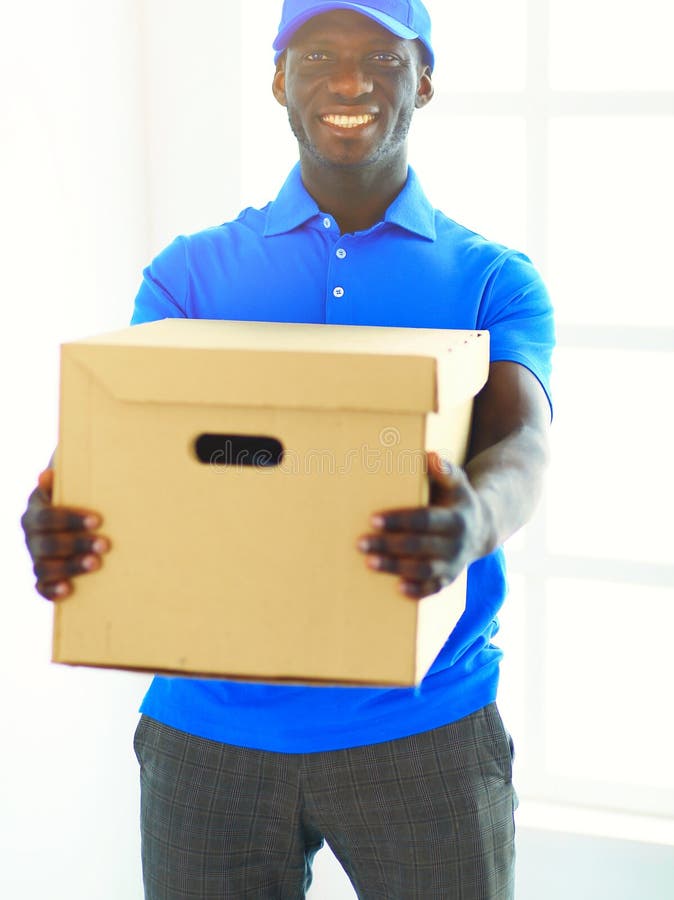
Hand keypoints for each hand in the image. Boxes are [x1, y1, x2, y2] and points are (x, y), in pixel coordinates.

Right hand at [20, 468, 109, 600]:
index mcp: (35, 508)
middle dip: (76, 544)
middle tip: (105, 544)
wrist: (80, 515)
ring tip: (96, 564)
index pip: (46, 516)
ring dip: (69, 567)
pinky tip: (69, 590)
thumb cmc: (82, 493)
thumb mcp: (75, 480)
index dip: (70, 519)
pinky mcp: (43, 575)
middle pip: (47, 543)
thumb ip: (67, 474)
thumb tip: (48, 474)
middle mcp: (31, 534)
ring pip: (42, 566)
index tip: (97, 521)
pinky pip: (40, 587)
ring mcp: (35, 555)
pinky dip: (52, 590)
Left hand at [357, 452, 490, 598]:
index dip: (399, 520)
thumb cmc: (458, 499)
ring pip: (423, 570)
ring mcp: (453, 563)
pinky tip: (396, 588)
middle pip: (419, 546)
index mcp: (456, 518)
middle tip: (360, 542)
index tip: (373, 519)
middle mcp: (456, 543)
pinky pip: (433, 588)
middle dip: (389, 545)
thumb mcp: (457, 482)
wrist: (482, 528)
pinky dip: (416, 590)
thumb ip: (444, 470)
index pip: (424, 520)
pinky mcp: (448, 578)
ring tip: (369, 562)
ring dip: (395, 568)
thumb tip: (430, 456)